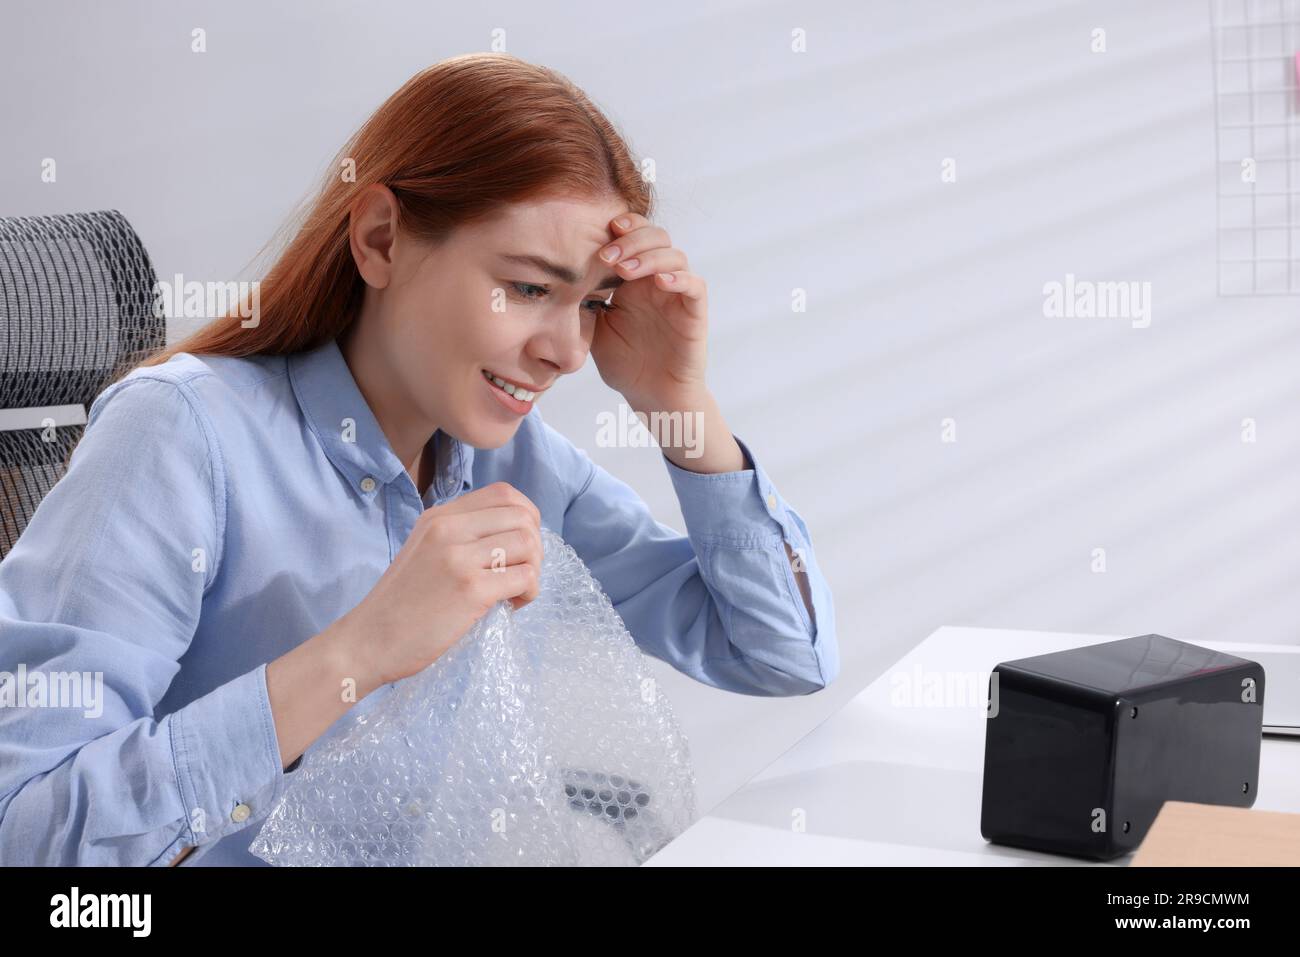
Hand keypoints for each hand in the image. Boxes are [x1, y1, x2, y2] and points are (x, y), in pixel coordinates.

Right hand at [333, 482, 542, 690]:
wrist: (368, 641)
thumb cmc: (401, 604)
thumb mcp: (425, 550)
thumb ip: (461, 536)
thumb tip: (516, 535)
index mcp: (440, 516)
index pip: (504, 494)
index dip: (526, 516)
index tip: (521, 546)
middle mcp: (449, 529)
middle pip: (523, 517)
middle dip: (535, 546)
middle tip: (522, 573)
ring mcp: (459, 557)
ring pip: (528, 544)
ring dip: (534, 570)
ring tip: (516, 591)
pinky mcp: (470, 589)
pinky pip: (525, 576)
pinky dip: (529, 592)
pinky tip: (512, 605)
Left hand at [589, 213, 708, 411]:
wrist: (650, 396)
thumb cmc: (624, 363)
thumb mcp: (595, 327)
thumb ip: (585, 299)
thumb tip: (561, 274)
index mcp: (634, 279)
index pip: (634, 236)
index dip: (620, 228)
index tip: (593, 234)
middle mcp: (657, 280)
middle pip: (656, 237)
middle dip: (630, 240)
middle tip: (606, 257)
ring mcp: (677, 294)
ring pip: (675, 255)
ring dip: (649, 256)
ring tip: (624, 271)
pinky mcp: (694, 312)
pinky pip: (694, 285)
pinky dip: (679, 278)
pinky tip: (659, 281)